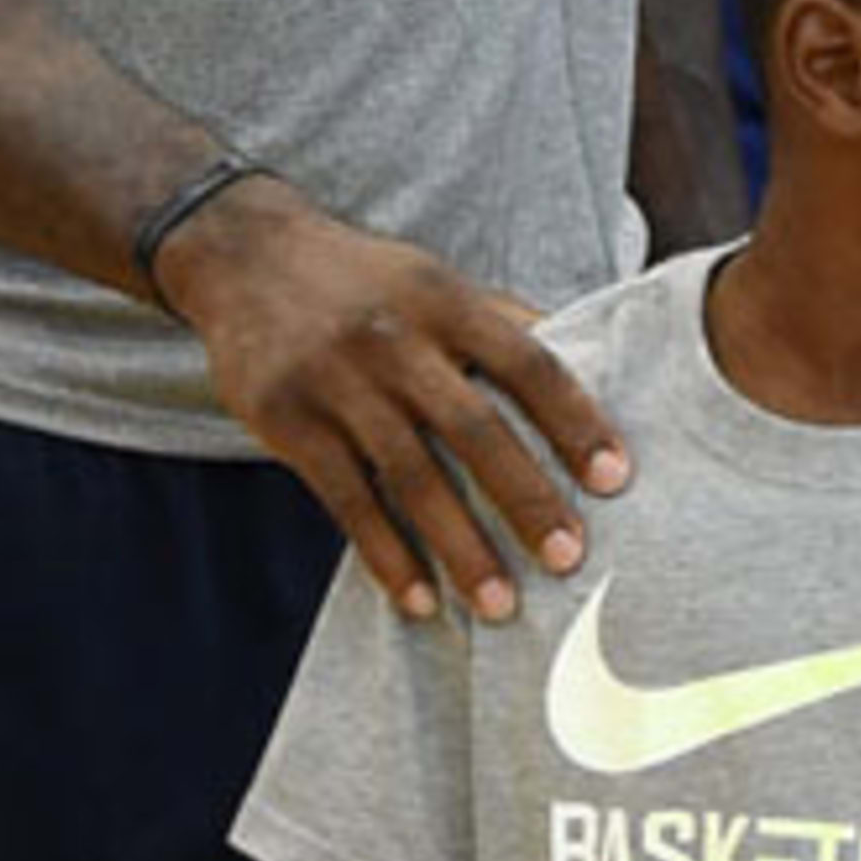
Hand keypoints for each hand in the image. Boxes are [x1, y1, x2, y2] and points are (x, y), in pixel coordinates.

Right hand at [158, 182, 630, 622]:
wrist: (244, 255)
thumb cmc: (366, 282)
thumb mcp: (436, 282)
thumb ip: (504, 325)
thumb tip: (594, 361)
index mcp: (446, 301)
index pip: (527, 363)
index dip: (575, 420)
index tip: (617, 478)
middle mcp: (394, 338)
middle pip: (474, 428)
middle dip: (526, 498)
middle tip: (570, 559)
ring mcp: (336, 380)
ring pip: (410, 476)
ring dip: (459, 547)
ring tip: (500, 606)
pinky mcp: (287, 419)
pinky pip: (347, 500)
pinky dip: (385, 555)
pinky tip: (420, 600)